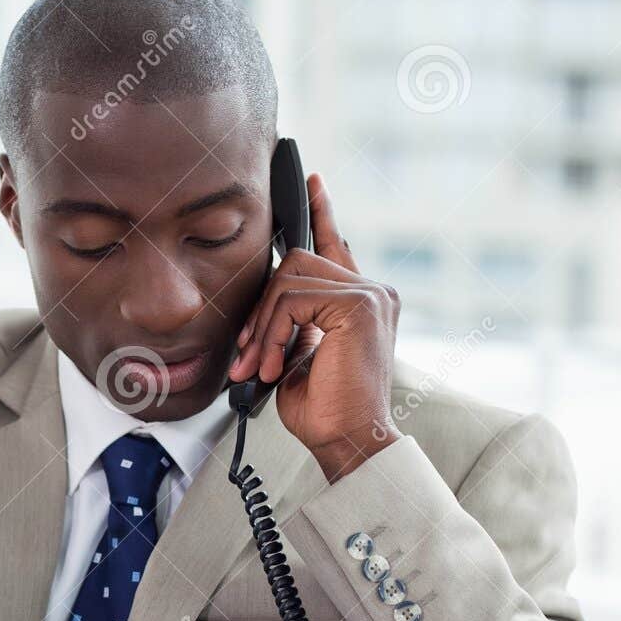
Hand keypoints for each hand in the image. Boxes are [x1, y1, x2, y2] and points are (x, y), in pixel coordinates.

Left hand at [228, 173, 401, 481]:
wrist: (347, 441)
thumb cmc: (323, 411)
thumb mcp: (297, 355)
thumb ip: (292, 321)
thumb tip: (266, 303)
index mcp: (360, 300)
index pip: (334, 244)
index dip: (320, 210)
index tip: (309, 180)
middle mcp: (373, 290)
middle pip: (295, 261)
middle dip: (260, 308)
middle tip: (248, 357)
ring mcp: (370, 294)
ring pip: (288, 278)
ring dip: (263, 326)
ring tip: (262, 367)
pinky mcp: (359, 304)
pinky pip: (292, 298)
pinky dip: (273, 333)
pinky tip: (277, 366)